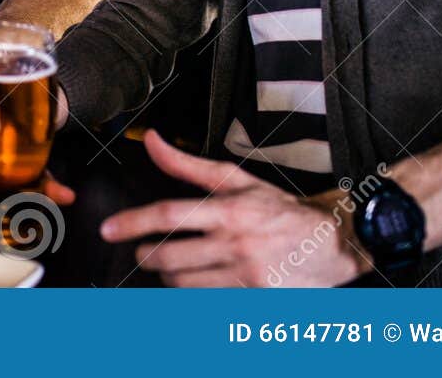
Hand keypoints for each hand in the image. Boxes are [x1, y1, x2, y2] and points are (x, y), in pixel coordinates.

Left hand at [103, 130, 368, 287]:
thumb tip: (150, 140)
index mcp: (230, 210)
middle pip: (170, 257)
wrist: (333, 242)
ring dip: (168, 276)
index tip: (108, 230)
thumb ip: (187, 165)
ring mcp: (247, 276)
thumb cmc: (279, 209)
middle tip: (143, 250)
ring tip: (172, 264)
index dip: (134, 223)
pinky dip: (194, 293)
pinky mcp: (256, 301)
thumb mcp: (236, 179)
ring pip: (184, 284)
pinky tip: (198, 282)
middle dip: (147, 255)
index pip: (170, 215)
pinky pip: (208, 302)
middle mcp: (237, 244)